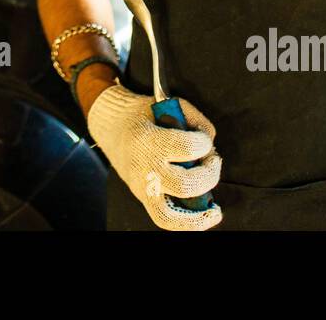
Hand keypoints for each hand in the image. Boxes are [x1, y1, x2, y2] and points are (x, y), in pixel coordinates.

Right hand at [86, 82, 222, 230]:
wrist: (111, 127)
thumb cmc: (142, 114)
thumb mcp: (167, 104)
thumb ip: (194, 119)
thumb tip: (211, 142)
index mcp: (148, 140)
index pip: (187, 148)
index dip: (205, 143)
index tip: (205, 139)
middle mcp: (143, 168)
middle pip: (184, 184)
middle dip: (209, 175)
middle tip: (214, 162)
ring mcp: (141, 187)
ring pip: (170, 216)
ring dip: (198, 214)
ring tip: (214, 209)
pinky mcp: (143, 198)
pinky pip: (165, 220)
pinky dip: (188, 222)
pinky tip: (206, 216)